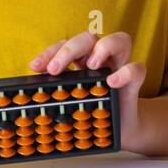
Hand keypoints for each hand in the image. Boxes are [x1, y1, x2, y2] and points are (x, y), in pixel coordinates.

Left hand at [29, 31, 147, 147]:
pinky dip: (125, 72)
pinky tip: (112, 82)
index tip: (35, 67)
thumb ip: (58, 90)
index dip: (49, 52)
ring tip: (91, 65)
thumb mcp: (72, 99)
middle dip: (69, 49)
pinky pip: (137, 68)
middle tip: (55, 69)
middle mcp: (103, 57)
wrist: (120, 130)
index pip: (66, 44)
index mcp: (84, 58)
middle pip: (89, 37)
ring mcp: (121, 67)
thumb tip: (31, 91)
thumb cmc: (95, 110)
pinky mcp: (135, 82)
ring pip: (120, 39)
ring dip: (103, 48)